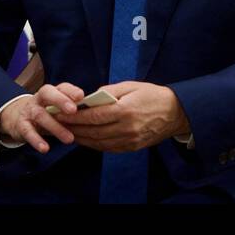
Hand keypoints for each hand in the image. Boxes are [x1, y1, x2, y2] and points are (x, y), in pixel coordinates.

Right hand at [0, 82, 84, 152]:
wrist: (18, 118)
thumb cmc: (47, 112)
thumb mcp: (57, 108)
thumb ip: (72, 109)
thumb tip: (94, 114)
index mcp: (52, 92)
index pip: (62, 87)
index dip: (71, 91)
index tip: (82, 96)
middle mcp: (39, 98)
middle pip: (48, 94)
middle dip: (61, 101)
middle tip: (73, 111)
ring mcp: (29, 110)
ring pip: (41, 115)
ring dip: (55, 127)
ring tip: (69, 139)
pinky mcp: (21, 125)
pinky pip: (28, 131)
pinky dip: (36, 140)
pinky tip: (45, 148)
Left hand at [57, 81, 188, 152]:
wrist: (175, 112)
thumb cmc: (152, 95)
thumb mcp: (131, 86)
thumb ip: (109, 92)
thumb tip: (89, 98)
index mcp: (125, 110)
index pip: (94, 116)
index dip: (75, 117)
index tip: (61, 114)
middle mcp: (126, 127)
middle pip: (93, 131)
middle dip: (74, 128)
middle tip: (59, 125)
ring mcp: (130, 140)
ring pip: (99, 143)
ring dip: (82, 139)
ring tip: (69, 133)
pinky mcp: (132, 147)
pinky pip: (109, 148)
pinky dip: (95, 145)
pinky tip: (86, 139)